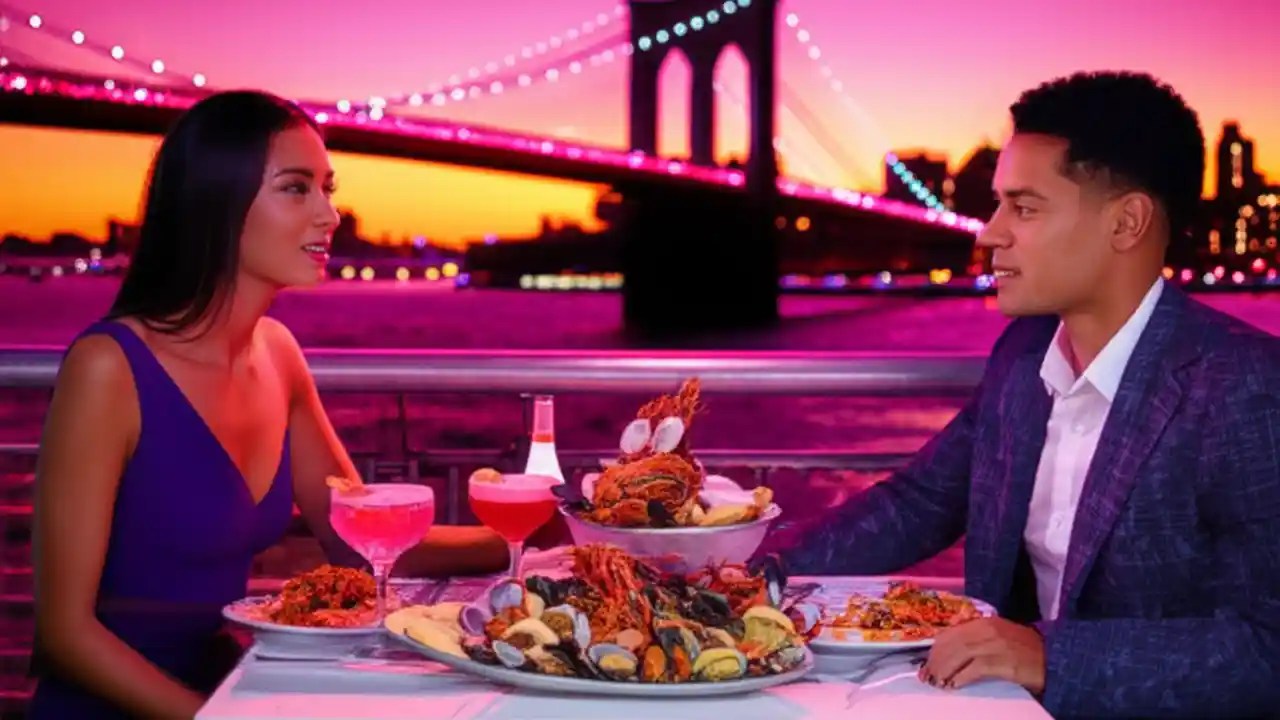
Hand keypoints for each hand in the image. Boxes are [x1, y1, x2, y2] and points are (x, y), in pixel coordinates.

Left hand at [919, 617, 1045, 693]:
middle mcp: (988, 629)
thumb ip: (975, 637)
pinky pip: (975, 669)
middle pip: (951, 644)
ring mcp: (996, 645)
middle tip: (928, 677)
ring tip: (938, 683)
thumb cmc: (1025, 650)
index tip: (925, 663)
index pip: (950, 633)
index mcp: (984, 622)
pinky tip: (954, 685)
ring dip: (944, 670)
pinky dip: (961, 677)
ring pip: (960, 654)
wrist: (1055, 658)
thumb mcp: (998, 635)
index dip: (934, 649)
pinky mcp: (1005, 662)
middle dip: (936, 661)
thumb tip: (948, 650)